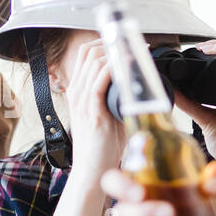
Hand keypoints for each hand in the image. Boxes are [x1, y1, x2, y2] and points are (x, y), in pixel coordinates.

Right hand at [63, 39, 125, 180]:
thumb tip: (138, 91)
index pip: (85, 55)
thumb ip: (117, 102)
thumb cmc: (102, 149)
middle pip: (88, 53)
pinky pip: (99, 83)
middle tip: (137, 46)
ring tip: (137, 53)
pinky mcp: (92, 114)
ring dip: (117, 53)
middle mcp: (77, 93)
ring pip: (93, 63)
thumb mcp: (108, 118)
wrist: (91, 172)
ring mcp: (82, 103)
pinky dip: (113, 69)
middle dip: (114, 43)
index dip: (105, 43)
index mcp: (78, 92)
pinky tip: (126, 65)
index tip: (128, 44)